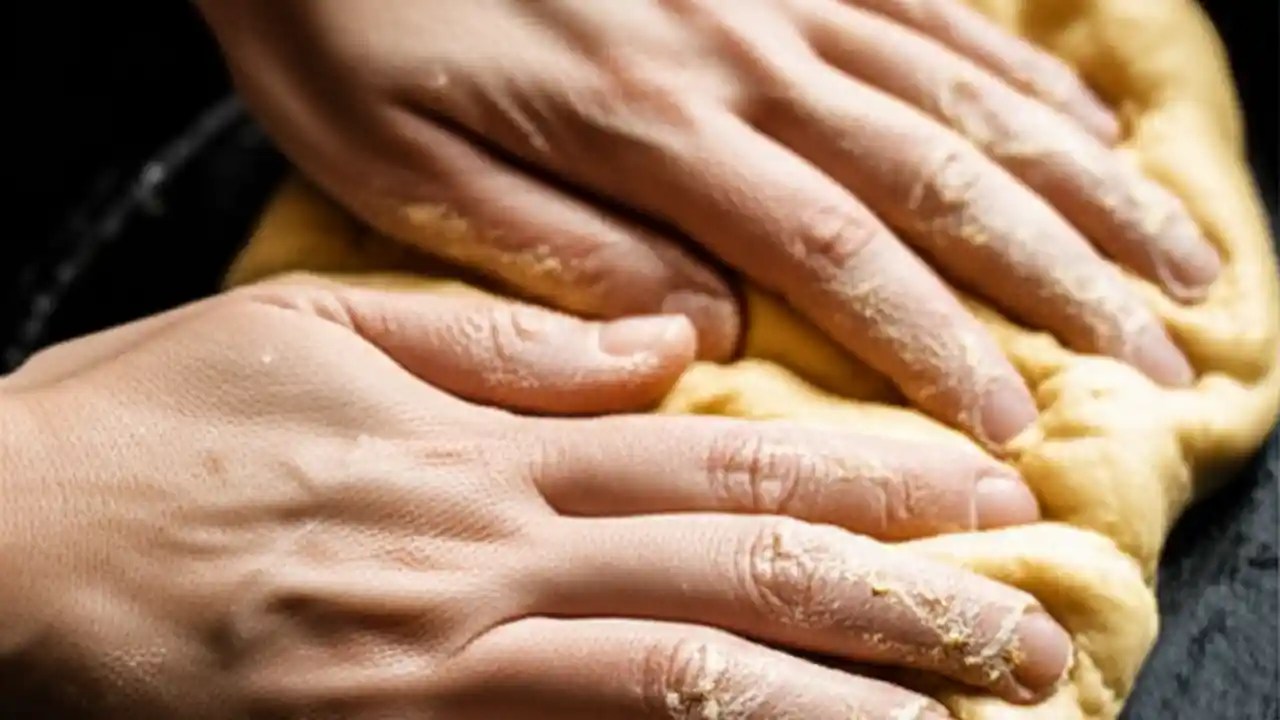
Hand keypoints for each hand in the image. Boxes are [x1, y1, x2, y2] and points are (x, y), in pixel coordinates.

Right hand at [1, 279, 1066, 718]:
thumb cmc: (144, 430)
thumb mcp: (318, 332)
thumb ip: (500, 338)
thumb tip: (657, 342)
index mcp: (477, 451)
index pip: (717, 466)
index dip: (861, 483)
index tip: (972, 493)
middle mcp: (484, 561)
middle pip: (734, 583)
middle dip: (898, 610)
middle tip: (1026, 636)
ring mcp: (442, 670)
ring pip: (684, 688)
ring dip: (836, 710)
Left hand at [199, 0, 1218, 445]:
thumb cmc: (346, 25)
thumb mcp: (405, 167)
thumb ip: (560, 257)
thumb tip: (702, 332)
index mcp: (650, 122)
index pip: (835, 257)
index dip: (939, 346)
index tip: (1015, 422)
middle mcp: (740, 46)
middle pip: (938, 174)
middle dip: (1063, 273)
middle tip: (1162, 345)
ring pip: (959, 88)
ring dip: (1079, 175)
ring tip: (1172, 246)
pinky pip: (926, 1)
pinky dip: (1020, 65)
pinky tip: (1083, 117)